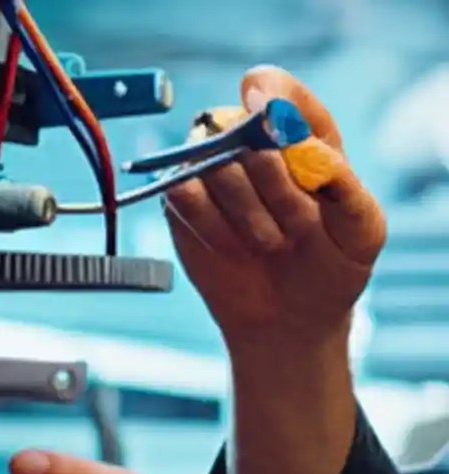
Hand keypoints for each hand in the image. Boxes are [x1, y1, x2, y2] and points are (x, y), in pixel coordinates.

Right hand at [165, 65, 385, 348]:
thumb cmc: (332, 265)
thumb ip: (340, 179)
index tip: (264, 112)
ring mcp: (211, 171)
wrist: (288, 318)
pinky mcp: (179, 201)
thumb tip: (298, 142)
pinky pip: (180, 192)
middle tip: (295, 223)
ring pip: (210, 162)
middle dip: (271, 180)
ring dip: (244, 210)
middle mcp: (250, 144)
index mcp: (301, 133)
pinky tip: (229, 245)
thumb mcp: (361, 228)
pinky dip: (208, 222)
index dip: (267, 94)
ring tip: (268, 241)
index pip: (273, 89)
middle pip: (240, 127)